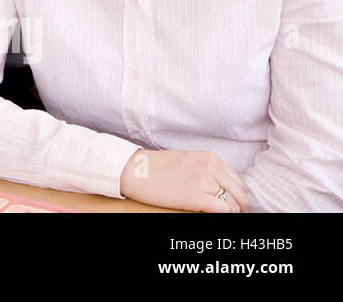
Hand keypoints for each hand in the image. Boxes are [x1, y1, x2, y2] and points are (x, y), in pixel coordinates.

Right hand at [119, 149, 249, 212]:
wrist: (133, 170)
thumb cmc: (155, 168)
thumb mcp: (187, 161)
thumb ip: (206, 170)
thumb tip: (221, 189)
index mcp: (209, 158)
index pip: (238, 181)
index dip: (239, 196)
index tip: (234, 205)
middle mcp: (210, 167)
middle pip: (241, 193)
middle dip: (240, 207)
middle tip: (233, 215)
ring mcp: (203, 181)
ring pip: (234, 204)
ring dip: (231, 213)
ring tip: (221, 216)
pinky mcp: (195, 196)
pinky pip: (223, 210)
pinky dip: (223, 215)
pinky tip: (212, 215)